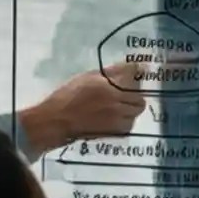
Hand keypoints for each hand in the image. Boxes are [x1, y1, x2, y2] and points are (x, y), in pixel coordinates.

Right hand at [24, 63, 146, 151]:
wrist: (58, 120)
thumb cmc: (68, 96)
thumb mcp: (86, 78)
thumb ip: (109, 73)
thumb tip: (130, 66)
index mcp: (107, 85)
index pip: (130, 74)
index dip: (136, 70)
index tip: (140, 68)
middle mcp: (116, 101)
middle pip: (139, 96)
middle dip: (134, 93)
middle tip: (126, 92)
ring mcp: (118, 118)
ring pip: (136, 110)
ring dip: (131, 107)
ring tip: (120, 106)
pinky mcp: (116, 131)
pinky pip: (130, 124)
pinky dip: (126, 120)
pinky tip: (116, 118)